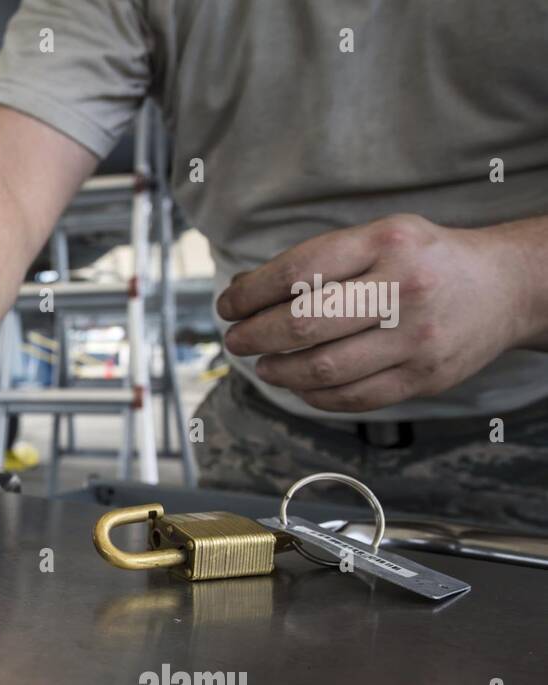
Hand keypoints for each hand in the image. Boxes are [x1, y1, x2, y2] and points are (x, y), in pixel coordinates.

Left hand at [217, 214, 538, 411]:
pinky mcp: (424, 377)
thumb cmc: (427, 260)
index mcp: (387, 243)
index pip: (297, 272)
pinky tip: (299, 385)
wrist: (507, 287)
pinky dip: (313, 396)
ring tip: (264, 364)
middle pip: (303, 324)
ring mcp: (416, 338)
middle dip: (254, 336)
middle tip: (236, 340)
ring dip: (278, 371)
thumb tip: (242, 288)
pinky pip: (351, 397)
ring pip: (322, 369)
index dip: (249, 294)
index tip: (228, 306)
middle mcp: (404, 289)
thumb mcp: (378, 237)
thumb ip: (315, 261)